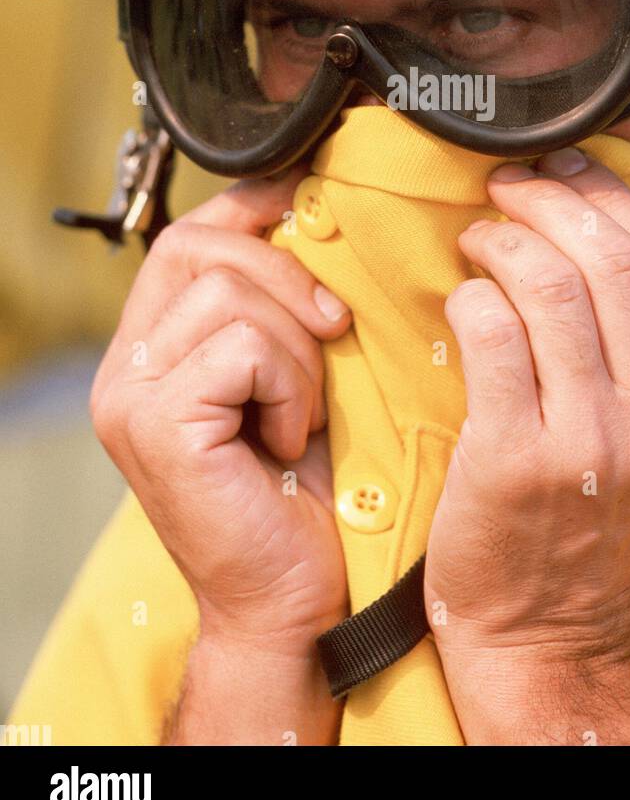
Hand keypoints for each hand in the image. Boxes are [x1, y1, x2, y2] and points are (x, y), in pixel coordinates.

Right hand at [90, 166, 351, 658]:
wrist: (291, 599)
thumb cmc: (301, 495)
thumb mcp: (293, 378)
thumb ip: (280, 309)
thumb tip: (311, 218)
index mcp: (151, 350)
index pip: (186, 238)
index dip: (248, 206)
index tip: (307, 200)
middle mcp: (124, 369)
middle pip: (199, 248)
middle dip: (287, 274)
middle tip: (334, 331)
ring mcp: (130, 397)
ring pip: (229, 296)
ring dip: (298, 348)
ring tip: (304, 410)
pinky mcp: (156, 425)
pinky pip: (243, 349)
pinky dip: (289, 386)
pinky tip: (291, 436)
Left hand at [425, 148, 629, 692]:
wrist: (545, 628)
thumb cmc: (588, 518)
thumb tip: (587, 224)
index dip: (610, 198)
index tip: (566, 169)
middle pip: (610, 261)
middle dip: (550, 200)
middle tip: (507, 186)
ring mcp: (591, 442)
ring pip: (549, 285)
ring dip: (503, 239)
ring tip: (479, 237)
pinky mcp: (516, 458)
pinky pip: (491, 332)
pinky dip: (470, 294)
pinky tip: (460, 297)